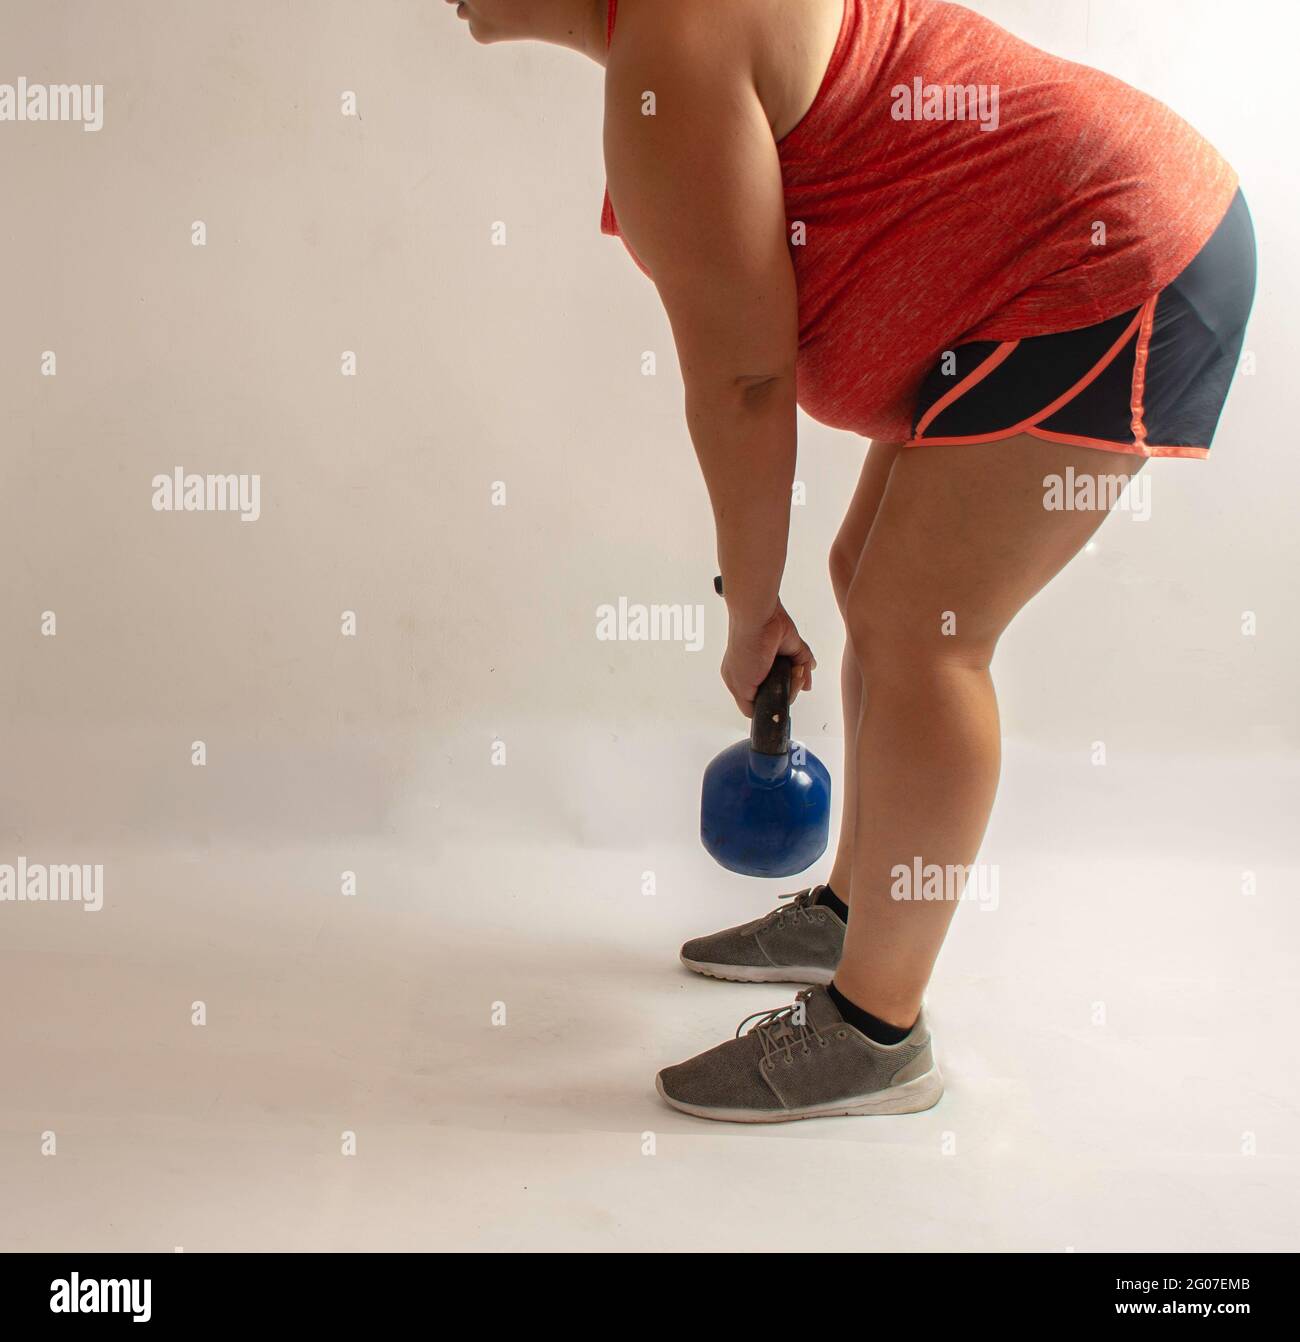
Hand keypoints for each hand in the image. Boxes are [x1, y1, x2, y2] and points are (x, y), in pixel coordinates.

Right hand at [721, 601, 815, 717]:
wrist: (760, 622)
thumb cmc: (744, 650)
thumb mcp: (739, 686)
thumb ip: (749, 704)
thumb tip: (763, 712)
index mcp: (744, 678)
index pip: (761, 700)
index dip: (770, 703)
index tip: (776, 703)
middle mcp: (761, 669)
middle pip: (780, 692)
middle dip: (787, 692)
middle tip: (784, 684)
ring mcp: (778, 660)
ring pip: (794, 681)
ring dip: (797, 682)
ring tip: (793, 674)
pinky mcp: (793, 650)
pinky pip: (805, 666)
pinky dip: (806, 671)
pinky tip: (801, 671)